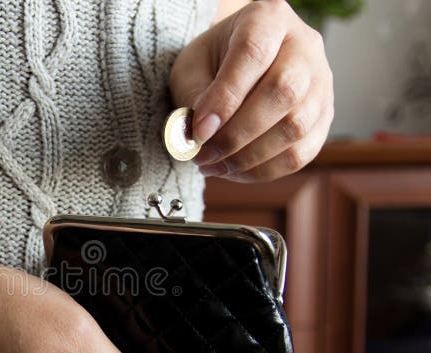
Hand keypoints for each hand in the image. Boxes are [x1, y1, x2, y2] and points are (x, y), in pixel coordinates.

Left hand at [169, 0, 333, 181]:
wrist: (237, 62)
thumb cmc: (211, 63)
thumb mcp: (191, 68)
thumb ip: (194, 97)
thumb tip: (200, 136)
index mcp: (268, 18)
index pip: (253, 53)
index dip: (225, 98)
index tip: (198, 131)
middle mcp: (304, 46)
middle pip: (284, 92)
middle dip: (237, 134)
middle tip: (204, 155)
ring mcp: (321, 82)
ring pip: (296, 127)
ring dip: (249, 158)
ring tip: (214, 166)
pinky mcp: (324, 116)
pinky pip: (301, 153)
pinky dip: (265, 170)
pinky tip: (235, 171)